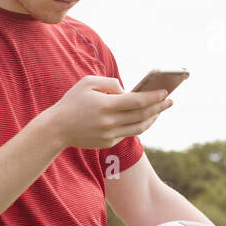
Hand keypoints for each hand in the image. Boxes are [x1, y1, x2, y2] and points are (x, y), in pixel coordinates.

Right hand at [46, 75, 171, 149]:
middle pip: (142, 115)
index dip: (154, 97)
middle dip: (158, 107)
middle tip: (169, 101)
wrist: (56, 129)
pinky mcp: (107, 143)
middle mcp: (110, 122)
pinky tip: (143, 119)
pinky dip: (138, 125)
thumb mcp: (87, 83)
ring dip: (152, 119)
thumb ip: (110, 82)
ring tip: (159, 111)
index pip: (137, 101)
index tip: (166, 92)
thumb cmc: (72, 102)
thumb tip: (127, 90)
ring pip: (139, 128)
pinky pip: (127, 133)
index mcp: (106, 105)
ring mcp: (109, 135)